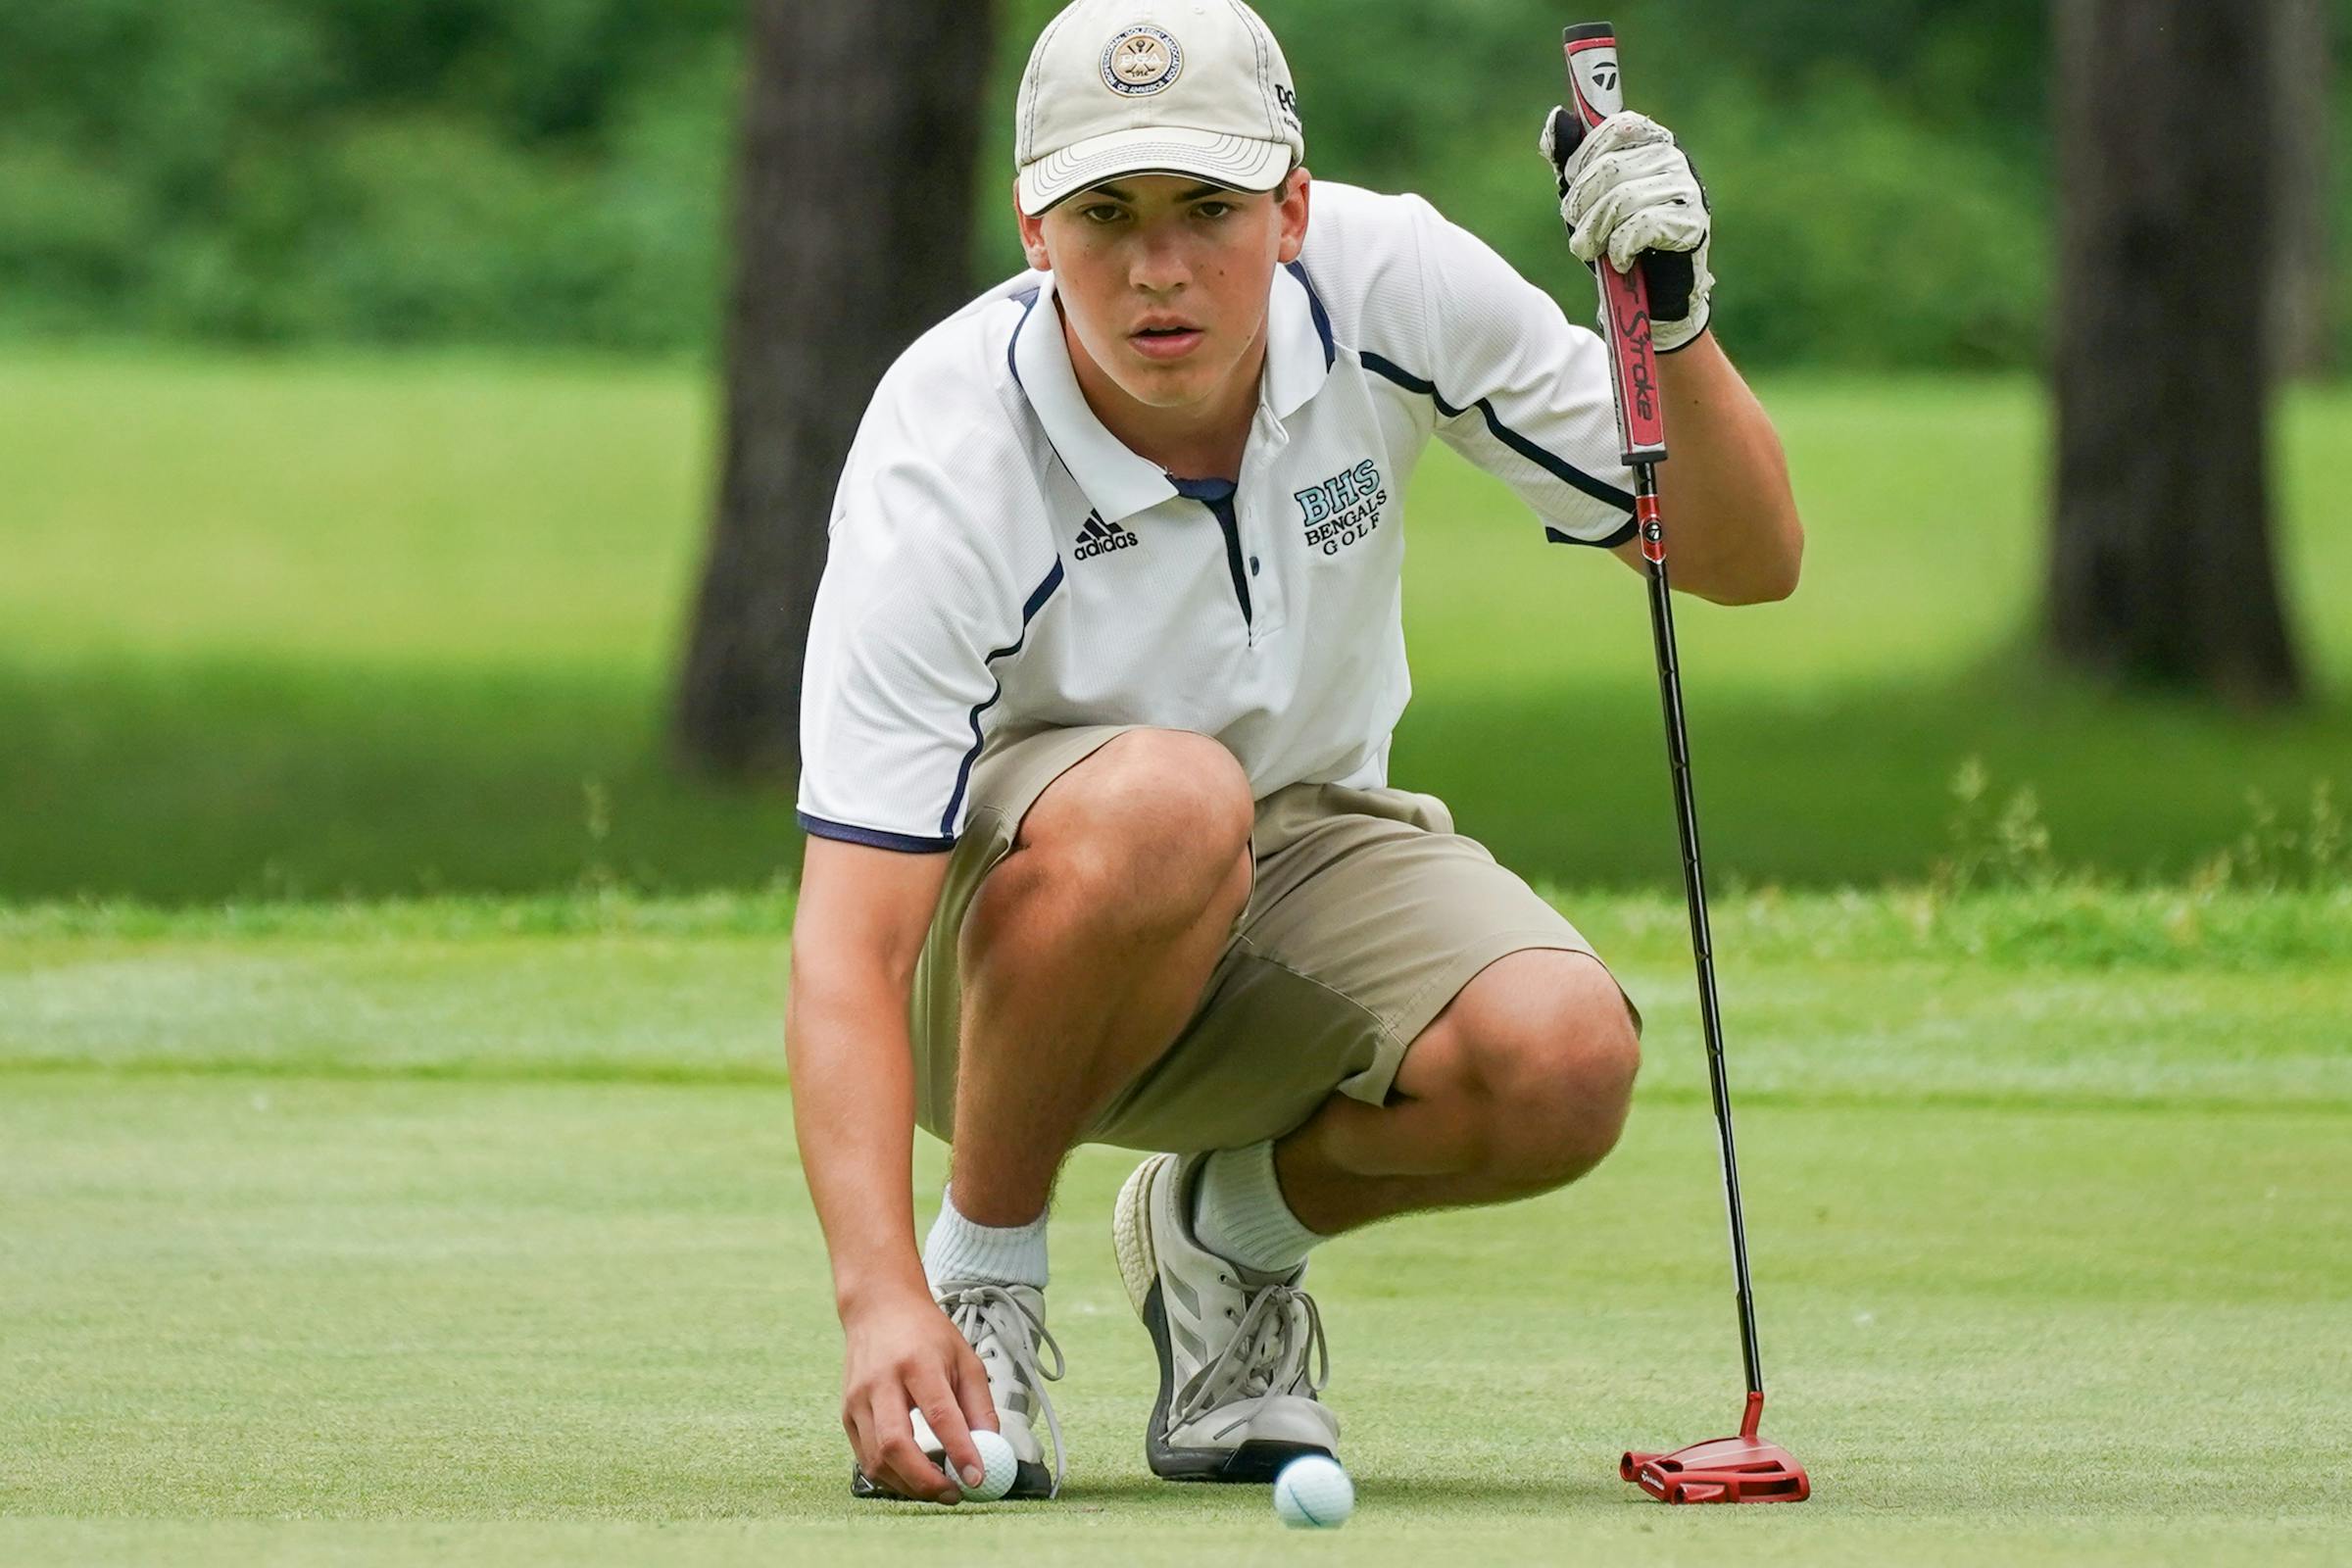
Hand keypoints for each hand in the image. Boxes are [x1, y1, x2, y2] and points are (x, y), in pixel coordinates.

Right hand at [839, 1286, 996, 1502]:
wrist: (878, 1309)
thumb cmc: (926, 1334)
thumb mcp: (964, 1358)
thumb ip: (979, 1404)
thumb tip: (991, 1449)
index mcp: (917, 1362)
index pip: (940, 1414)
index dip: (960, 1450)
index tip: (977, 1478)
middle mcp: (882, 1382)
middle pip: (897, 1444)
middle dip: (926, 1481)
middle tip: (954, 1494)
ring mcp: (858, 1400)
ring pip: (877, 1459)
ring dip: (909, 1485)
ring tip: (938, 1488)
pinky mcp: (846, 1414)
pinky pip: (866, 1459)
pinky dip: (891, 1476)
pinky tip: (913, 1477)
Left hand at [1539, 108, 1713, 351]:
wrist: (1648, 295)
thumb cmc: (1615, 239)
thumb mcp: (1584, 198)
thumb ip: (1569, 159)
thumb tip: (1557, 116)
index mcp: (1651, 142)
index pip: (1615, 127)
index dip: (1583, 159)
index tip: (1573, 185)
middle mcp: (1674, 158)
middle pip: (1610, 169)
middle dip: (1580, 205)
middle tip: (1581, 233)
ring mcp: (1687, 189)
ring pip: (1621, 200)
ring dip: (1594, 233)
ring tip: (1594, 251)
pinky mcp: (1692, 223)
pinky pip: (1640, 226)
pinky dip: (1618, 249)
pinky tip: (1621, 260)